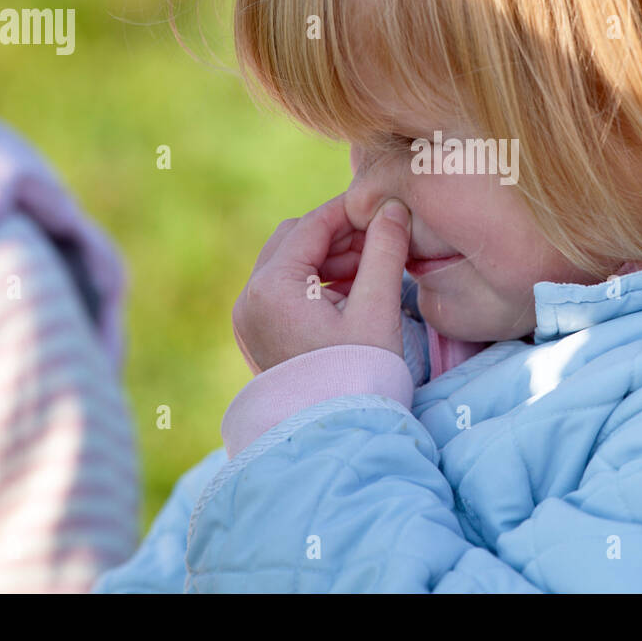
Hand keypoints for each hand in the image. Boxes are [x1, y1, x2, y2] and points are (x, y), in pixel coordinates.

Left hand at [231, 194, 409, 374]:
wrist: (335, 436)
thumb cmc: (358, 376)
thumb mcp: (377, 310)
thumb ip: (384, 252)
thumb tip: (392, 208)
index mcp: (271, 288)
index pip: (311, 226)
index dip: (349, 211)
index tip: (383, 205)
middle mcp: (249, 299)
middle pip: (294, 240)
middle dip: (337, 236)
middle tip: (380, 240)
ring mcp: (249, 319)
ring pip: (289, 263)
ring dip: (328, 258)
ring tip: (372, 268)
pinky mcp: (258, 335)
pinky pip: (284, 290)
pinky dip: (316, 282)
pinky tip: (352, 291)